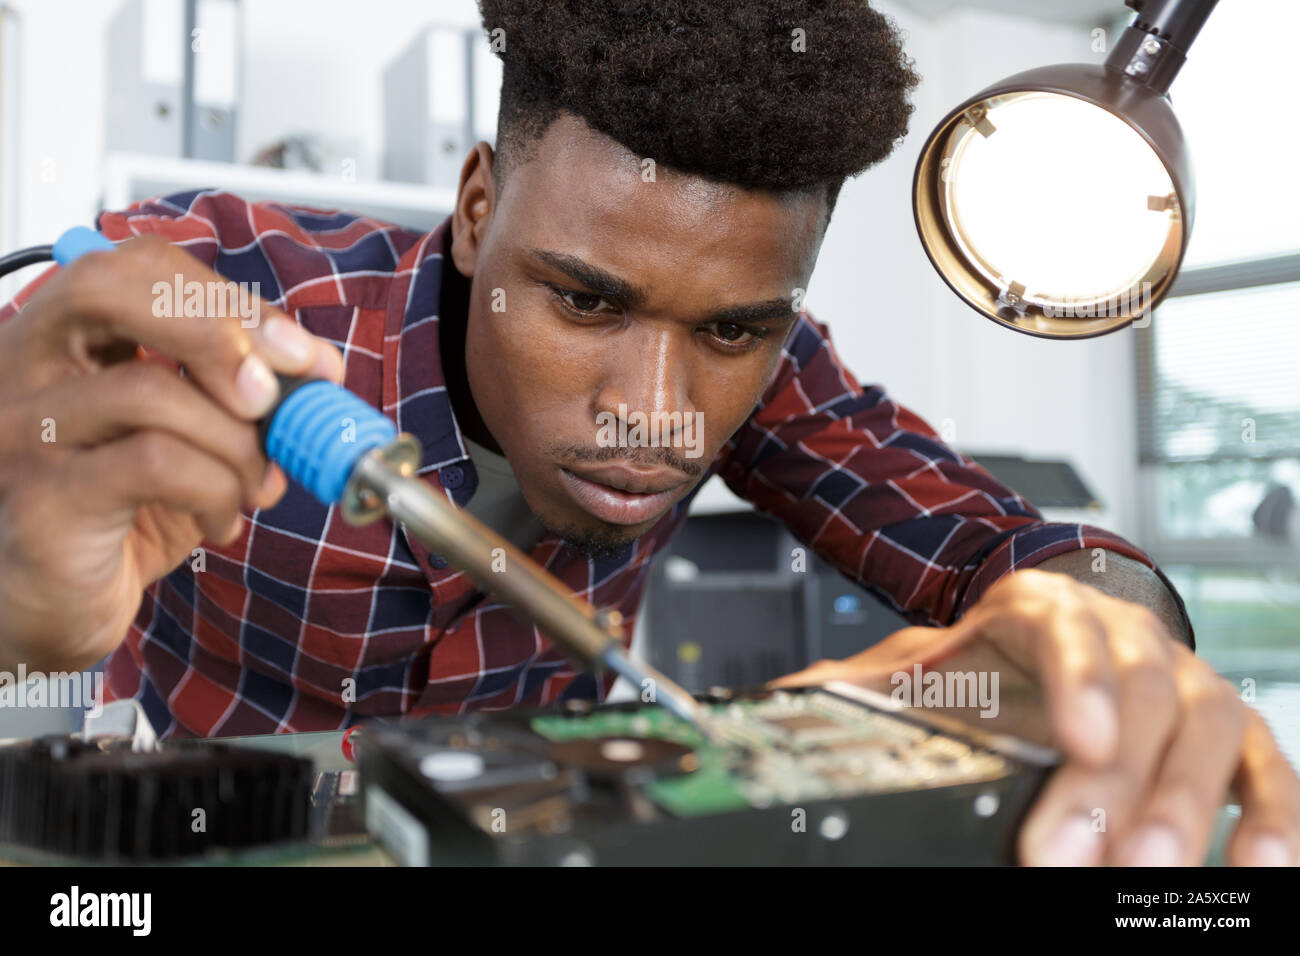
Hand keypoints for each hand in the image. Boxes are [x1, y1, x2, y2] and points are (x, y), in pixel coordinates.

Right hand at [0, 234, 342, 671]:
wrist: (50, 613)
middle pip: (109, 290)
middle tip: (272, 397)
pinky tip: (221, 523)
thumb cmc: (121, 519)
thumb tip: (315, 369)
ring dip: (236, 442)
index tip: (302, 356)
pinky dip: (216, 489)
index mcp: (60, 340)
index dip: (229, 298)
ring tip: (254, 486)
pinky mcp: (42, 497)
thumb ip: (236, 394)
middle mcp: (19, 368)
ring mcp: (20, 429)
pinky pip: (155, 462)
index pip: (135, 267)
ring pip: (150, 390)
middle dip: (219, 333)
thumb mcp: (190, 438)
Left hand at [773, 567, 1299, 865]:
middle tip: (1084, 856)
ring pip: (1205, 726)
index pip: (1068, 632)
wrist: (1042, 637)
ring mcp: (1183, 677)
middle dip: (1115, 778)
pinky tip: (1256, 871)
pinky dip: (1270, 815)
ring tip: (1153, 876)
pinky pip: (1263, 766)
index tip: (1072, 739)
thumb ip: (862, 687)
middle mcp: (1124, 633)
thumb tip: (781, 708)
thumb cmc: (980, 664)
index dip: (1079, 682)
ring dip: (1187, 804)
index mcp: (1041, 608)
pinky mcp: (1224, 729)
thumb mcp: (919, 666)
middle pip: (1140, 689)